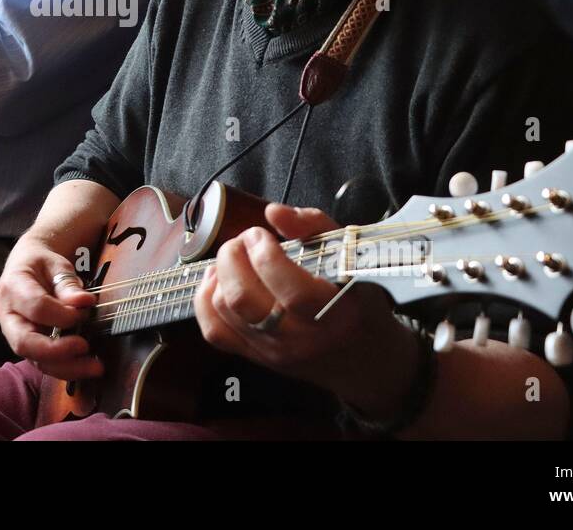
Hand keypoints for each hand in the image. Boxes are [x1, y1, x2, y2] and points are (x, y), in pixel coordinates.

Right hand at [0, 235, 101, 381]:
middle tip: (85, 347)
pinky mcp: (29, 347)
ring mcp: (16, 335)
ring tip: (95, 367)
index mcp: (12, 288)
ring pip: (35, 360)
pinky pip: (44, 363)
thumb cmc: (41, 264)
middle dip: (56, 351)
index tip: (85, 311)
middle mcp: (8, 317)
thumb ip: (67, 283)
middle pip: (24, 343)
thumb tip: (84, 303)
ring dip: (66, 367)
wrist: (27, 266)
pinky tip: (87, 366)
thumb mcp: (55, 264)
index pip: (35, 307)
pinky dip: (66, 368)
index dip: (62, 314)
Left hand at [193, 204, 402, 395]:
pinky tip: (217, 280)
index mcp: (334, 312)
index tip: (262, 234)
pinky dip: (206, 300)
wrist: (367, 359)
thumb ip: (315, 226)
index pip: (289, 289)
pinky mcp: (256, 357)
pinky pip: (214, 332)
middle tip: (244, 240)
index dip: (265, 254)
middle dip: (232, 256)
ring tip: (235, 256)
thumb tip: (274, 212)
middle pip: (243, 298)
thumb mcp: (353, 258)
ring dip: (220, 272)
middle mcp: (301, 338)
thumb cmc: (359, 300)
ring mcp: (275, 351)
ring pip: (224, 309)